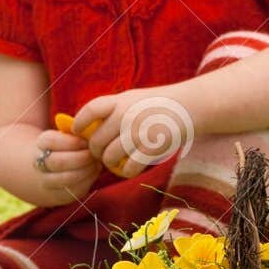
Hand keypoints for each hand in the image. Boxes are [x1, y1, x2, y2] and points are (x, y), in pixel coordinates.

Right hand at [31, 127, 100, 205]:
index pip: (51, 141)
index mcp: (41, 144)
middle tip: (94, 154)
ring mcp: (47, 182)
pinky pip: (74, 190)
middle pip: (59, 162)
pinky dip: (88, 180)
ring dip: (86, 170)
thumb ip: (76, 133)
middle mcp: (39, 164)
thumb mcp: (64, 135)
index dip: (72, 142)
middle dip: (81, 158)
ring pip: (66, 179)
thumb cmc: (62, 147)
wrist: (44, 171)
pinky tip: (94, 172)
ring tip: (96, 163)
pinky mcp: (59, 196)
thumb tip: (94, 133)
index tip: (86, 141)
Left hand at [72, 85, 197, 177]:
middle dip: (95, 152)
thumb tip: (88, 127)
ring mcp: (138, 133)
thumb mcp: (133, 98)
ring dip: (109, 163)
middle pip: (96, 141)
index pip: (88, 112)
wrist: (191, 106)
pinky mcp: (151, 149)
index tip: (78, 132)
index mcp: (120, 101)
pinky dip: (126, 171)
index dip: (79, 124)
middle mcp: (126, 116)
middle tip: (101, 154)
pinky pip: (128, 168)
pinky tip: (130, 167)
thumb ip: (113, 109)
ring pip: (109, 157)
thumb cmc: (159, 103)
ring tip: (115, 161)